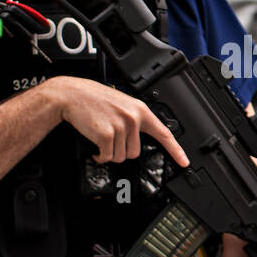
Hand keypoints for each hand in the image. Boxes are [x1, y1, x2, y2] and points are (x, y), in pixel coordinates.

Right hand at [47, 76, 188, 167]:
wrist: (72, 95)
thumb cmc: (93, 99)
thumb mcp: (121, 103)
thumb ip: (134, 119)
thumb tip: (139, 139)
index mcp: (140, 110)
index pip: (164, 133)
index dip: (176, 150)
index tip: (184, 162)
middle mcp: (133, 118)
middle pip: (135, 152)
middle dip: (122, 151)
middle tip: (111, 139)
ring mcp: (120, 126)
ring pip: (121, 157)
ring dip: (109, 153)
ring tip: (102, 138)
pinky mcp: (106, 134)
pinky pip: (107, 157)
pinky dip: (100, 155)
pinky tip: (95, 145)